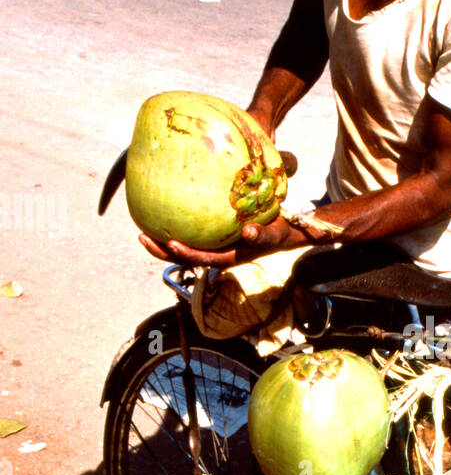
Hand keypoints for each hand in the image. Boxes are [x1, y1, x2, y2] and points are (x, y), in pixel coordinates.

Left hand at [138, 213, 297, 267]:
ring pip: (184, 250)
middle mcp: (218, 254)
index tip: (172, 244)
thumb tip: (247, 233)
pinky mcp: (212, 238)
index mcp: (231, 257)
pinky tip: (161, 214)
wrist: (284, 230)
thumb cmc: (280, 231)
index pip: (205, 260)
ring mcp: (213, 247)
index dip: (188, 255)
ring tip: (142, 231)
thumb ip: (263, 235)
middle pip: (186, 259)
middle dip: (163, 252)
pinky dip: (175, 229)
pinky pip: (189, 236)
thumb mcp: (276, 234)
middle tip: (143, 237)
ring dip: (162, 244)